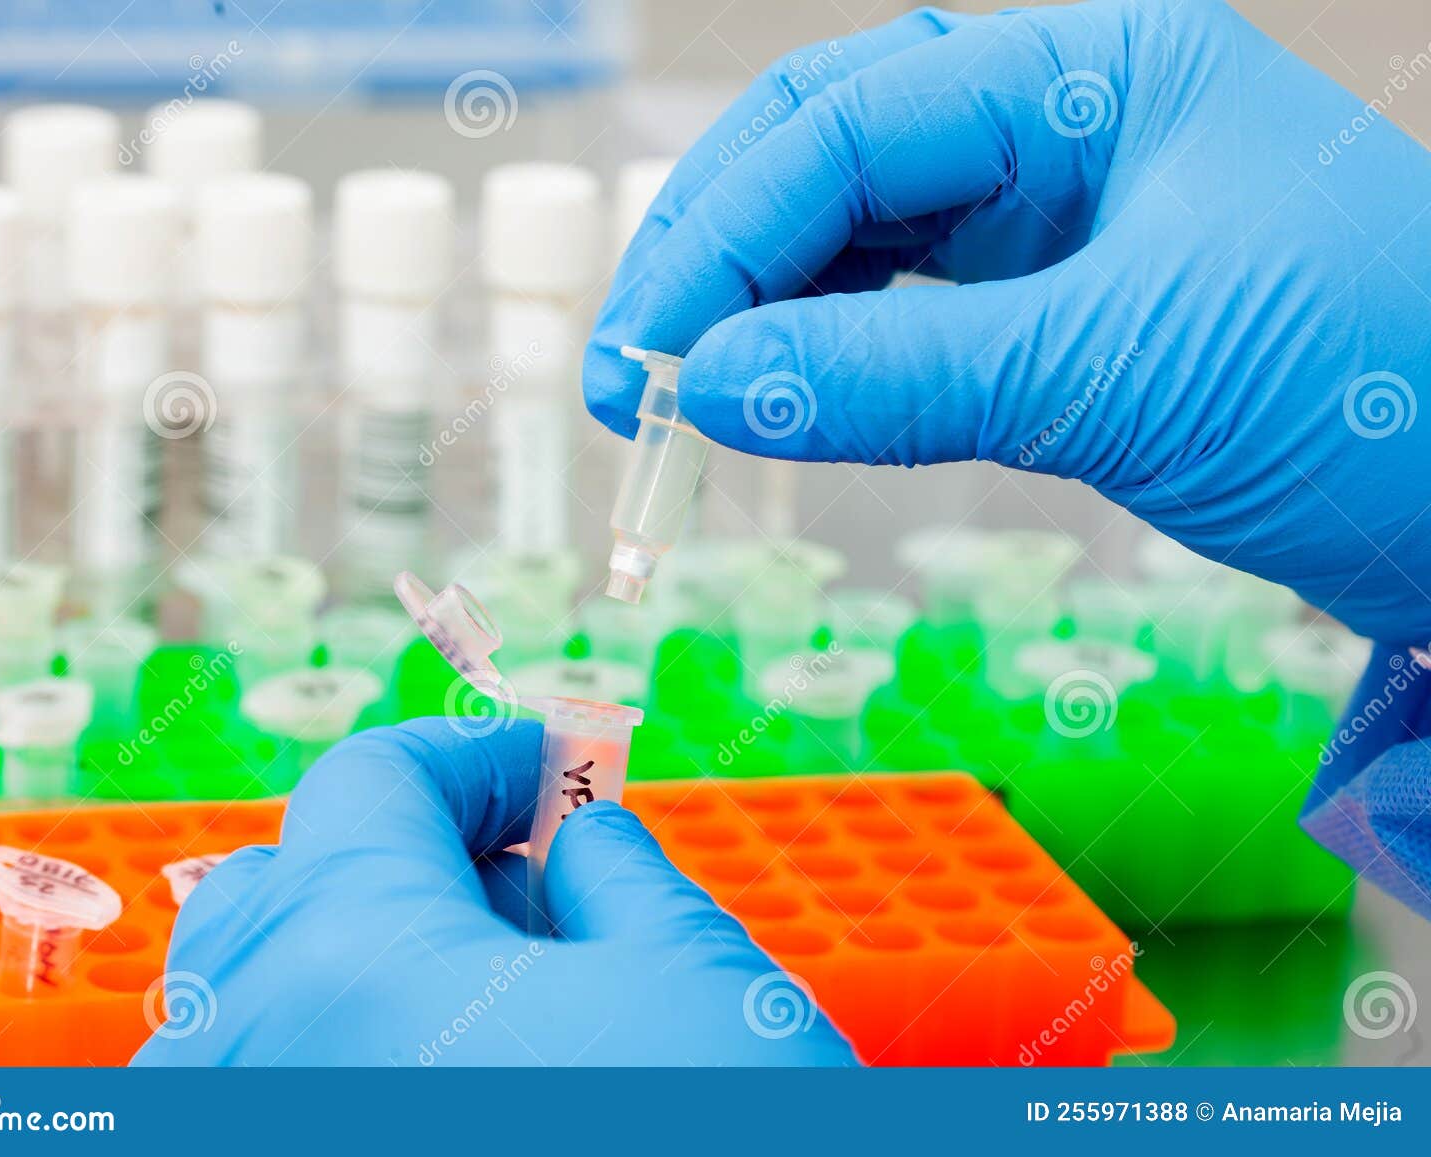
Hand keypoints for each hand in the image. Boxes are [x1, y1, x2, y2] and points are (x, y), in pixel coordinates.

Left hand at [131, 718, 854, 1065]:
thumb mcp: (696, 978)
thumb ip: (618, 870)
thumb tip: (583, 838)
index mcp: (346, 964)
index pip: (372, 783)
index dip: (479, 755)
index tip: (553, 767)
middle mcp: (251, 1067)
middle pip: (291, 886)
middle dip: (411, 857)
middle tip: (532, 876)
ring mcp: (246, 1147)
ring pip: (263, 1007)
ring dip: (371, 960)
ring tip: (503, 990)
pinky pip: (273, 1097)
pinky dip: (346, 1058)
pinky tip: (457, 1079)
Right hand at [587, 0, 1430, 645]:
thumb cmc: (1380, 393)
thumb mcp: (1118, 368)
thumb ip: (896, 375)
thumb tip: (708, 389)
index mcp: (1090, 69)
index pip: (847, 127)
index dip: (723, 242)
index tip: (645, 363)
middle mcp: (1061, 122)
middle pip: (828, 154)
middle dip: (717, 257)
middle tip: (632, 378)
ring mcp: (1058, 218)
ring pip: (857, 235)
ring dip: (758, 309)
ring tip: (677, 399)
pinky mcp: (1059, 311)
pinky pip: (906, 314)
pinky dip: (826, 358)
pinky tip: (772, 397)